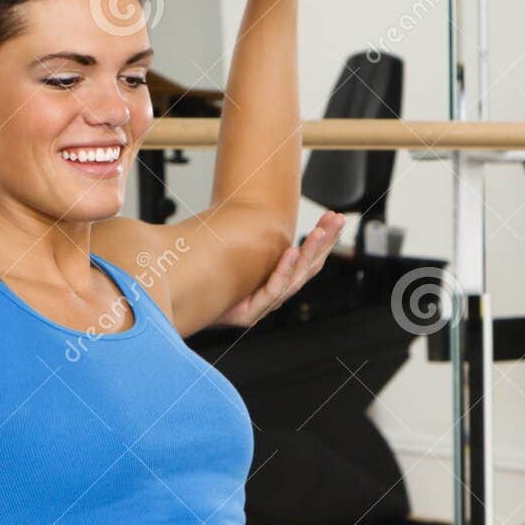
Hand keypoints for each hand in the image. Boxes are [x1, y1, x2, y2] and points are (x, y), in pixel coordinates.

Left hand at [216, 210, 345, 328]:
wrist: (185, 309)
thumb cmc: (214, 284)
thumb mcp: (241, 259)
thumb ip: (257, 243)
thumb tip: (266, 210)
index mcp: (276, 283)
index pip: (307, 259)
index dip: (324, 241)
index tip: (336, 218)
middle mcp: (274, 295)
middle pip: (308, 267)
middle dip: (325, 243)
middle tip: (338, 220)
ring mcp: (263, 305)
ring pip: (295, 277)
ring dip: (310, 252)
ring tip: (320, 231)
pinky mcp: (249, 314)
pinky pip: (272, 289)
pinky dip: (283, 270)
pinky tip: (291, 252)